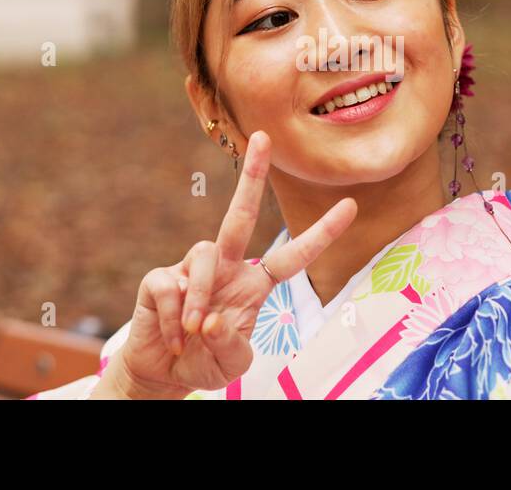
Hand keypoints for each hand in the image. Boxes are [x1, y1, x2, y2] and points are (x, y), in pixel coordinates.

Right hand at [93, 130, 357, 398]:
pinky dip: (173, 319)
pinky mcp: (160, 279)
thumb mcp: (231, 363)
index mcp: (254, 284)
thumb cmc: (204, 361)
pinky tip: (173, 336)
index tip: (350, 205)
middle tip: (262, 137)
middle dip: (251, 176)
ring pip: (203, 258)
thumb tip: (212, 317)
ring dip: (200, 300)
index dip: (321, 233)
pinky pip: (172, 287)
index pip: (293, 256)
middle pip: (239, 215)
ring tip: (192, 333)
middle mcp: (226, 267)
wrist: (161, 373)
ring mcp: (191, 269)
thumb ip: (230, 343)